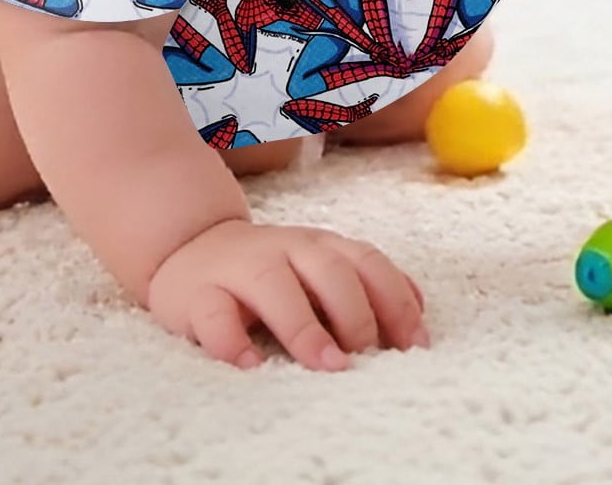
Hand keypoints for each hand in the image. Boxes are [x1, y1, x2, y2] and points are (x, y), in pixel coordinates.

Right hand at [145, 217, 429, 370]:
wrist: (191, 247)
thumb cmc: (271, 271)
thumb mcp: (320, 269)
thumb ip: (364, 285)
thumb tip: (420, 315)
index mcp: (320, 244)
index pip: (367, 261)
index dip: (396, 299)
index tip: (415, 346)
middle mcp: (285, 249)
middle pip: (327, 268)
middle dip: (354, 312)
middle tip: (366, 357)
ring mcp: (240, 268)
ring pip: (273, 284)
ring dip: (304, 325)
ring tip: (325, 364)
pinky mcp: (198, 294)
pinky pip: (214, 315)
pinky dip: (232, 341)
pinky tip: (251, 367)